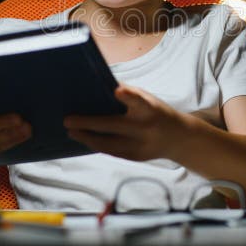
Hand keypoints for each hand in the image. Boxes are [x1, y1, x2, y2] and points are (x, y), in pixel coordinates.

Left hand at [63, 84, 184, 160]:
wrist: (178, 138)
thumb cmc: (155, 112)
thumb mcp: (148, 99)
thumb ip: (126, 94)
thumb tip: (95, 87)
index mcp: (150, 109)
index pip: (139, 101)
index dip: (129, 96)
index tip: (117, 91)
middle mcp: (145, 128)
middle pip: (114, 126)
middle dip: (88, 123)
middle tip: (67, 121)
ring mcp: (140, 146)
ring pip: (108, 144)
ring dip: (87, 138)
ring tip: (71, 132)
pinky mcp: (135, 157)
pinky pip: (111, 152)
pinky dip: (96, 144)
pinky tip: (84, 139)